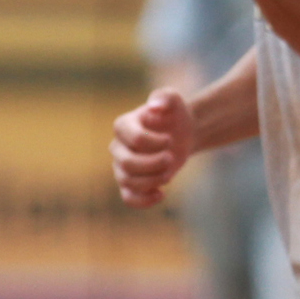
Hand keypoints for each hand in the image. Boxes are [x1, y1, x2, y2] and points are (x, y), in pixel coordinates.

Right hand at [110, 89, 195, 207]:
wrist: (182, 132)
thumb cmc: (174, 114)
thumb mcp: (172, 99)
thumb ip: (164, 97)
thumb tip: (155, 106)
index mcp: (123, 126)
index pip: (134, 139)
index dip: (155, 142)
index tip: (169, 139)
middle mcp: (118, 147)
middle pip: (128, 163)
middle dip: (154, 164)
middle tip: (172, 157)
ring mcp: (122, 166)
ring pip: (127, 182)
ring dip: (153, 181)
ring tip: (169, 173)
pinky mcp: (132, 182)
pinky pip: (128, 197)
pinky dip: (143, 201)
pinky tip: (162, 194)